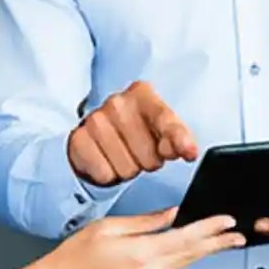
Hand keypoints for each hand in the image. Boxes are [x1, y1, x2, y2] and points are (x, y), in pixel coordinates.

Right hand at [41, 207, 244, 268]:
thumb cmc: (74, 257)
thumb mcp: (108, 227)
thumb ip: (145, 221)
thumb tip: (172, 213)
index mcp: (141, 254)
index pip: (186, 238)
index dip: (211, 228)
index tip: (227, 220)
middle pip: (191, 255)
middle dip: (217, 243)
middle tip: (237, 235)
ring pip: (183, 264)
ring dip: (205, 252)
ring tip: (222, 242)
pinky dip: (186, 259)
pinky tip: (192, 252)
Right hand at [69, 81, 197, 185]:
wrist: (96, 137)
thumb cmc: (136, 131)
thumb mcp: (161, 128)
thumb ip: (176, 137)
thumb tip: (188, 150)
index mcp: (142, 94)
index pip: (165, 118)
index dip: (179, 138)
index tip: (190, 152)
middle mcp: (118, 103)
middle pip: (149, 154)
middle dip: (149, 160)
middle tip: (139, 151)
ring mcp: (95, 120)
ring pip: (128, 167)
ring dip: (128, 168)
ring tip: (123, 154)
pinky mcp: (79, 140)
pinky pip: (105, 173)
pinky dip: (108, 174)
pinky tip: (106, 159)